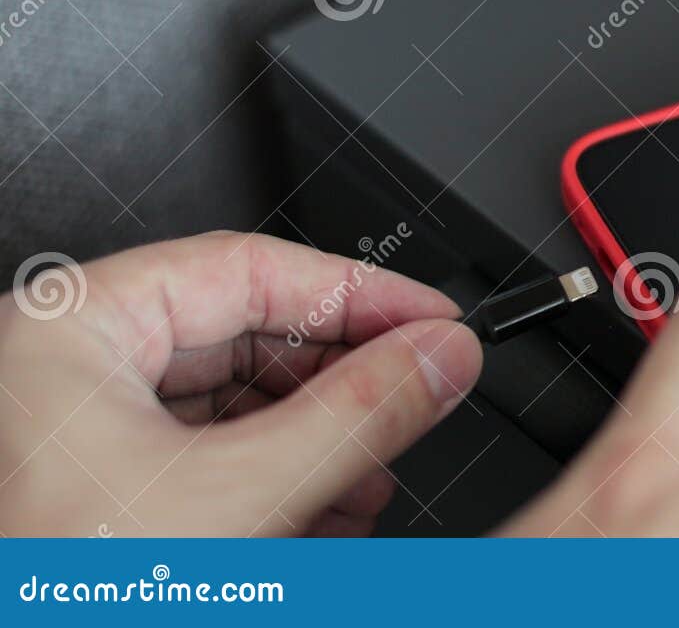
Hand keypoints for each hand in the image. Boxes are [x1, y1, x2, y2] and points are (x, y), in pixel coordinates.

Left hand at [0, 231, 482, 535]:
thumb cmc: (54, 595)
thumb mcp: (238, 498)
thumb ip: (358, 415)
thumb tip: (438, 356)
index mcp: (72, 330)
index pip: (249, 268)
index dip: (359, 293)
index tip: (432, 319)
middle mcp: (65, 370)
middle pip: (242, 336)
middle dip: (341, 379)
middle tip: (420, 392)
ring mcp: (75, 435)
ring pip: (228, 404)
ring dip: (318, 437)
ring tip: (379, 472)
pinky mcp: (92, 495)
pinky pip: (202, 460)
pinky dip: (275, 478)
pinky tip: (330, 510)